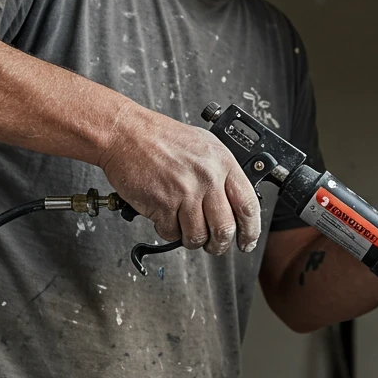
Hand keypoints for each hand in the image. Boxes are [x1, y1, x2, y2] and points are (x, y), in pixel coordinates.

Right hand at [99, 104, 260, 254]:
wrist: (126, 133)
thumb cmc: (161, 138)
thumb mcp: (204, 146)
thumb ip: (222, 172)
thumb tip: (235, 203)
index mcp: (223, 162)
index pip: (248, 205)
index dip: (250, 230)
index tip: (247, 241)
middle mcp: (207, 178)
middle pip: (224, 228)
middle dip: (219, 244)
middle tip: (214, 245)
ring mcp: (185, 192)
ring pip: (198, 236)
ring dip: (192, 240)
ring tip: (186, 229)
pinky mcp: (162, 204)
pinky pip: (171, 233)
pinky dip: (168, 231)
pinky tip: (165, 215)